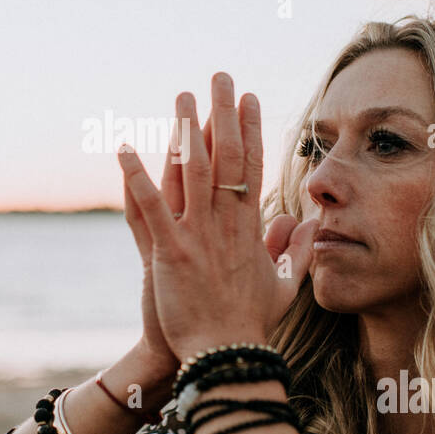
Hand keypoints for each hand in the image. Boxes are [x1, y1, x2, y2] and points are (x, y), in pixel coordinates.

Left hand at [117, 73, 318, 361]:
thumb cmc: (252, 324)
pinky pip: (150, 207)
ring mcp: (197, 236)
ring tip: (182, 96)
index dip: (251, 129)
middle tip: (219, 77)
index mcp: (250, 228)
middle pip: (227, 157)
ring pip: (193, 171)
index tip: (250, 98)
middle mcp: (225, 224)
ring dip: (186, 131)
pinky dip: (136, 178)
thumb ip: (299, 249)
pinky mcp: (169, 252)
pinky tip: (124, 149)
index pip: (253, 167)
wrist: (227, 356)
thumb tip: (310, 219)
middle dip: (224, 113)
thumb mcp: (285, 284)